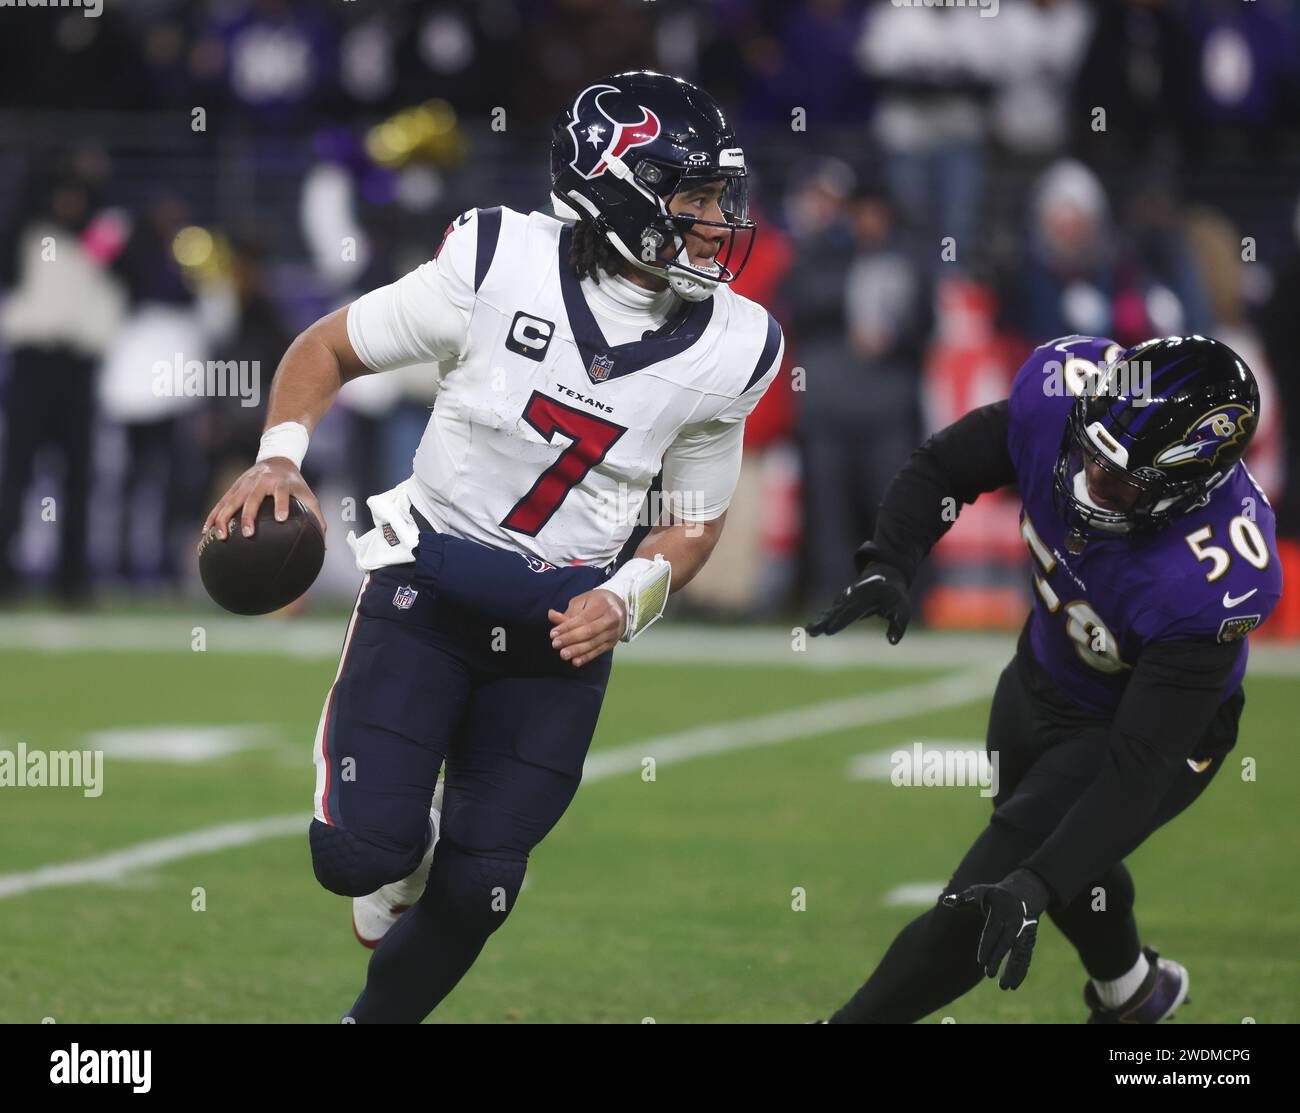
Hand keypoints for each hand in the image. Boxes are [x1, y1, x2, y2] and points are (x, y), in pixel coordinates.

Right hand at [202, 458, 325, 540]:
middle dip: (249, 516)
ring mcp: (244, 485)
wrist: (276, 459)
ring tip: (221, 537)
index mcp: (280, 483)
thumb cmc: (295, 483)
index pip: (281, 493)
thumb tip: (324, 547)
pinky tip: (206, 532)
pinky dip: (212, 516)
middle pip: (252, 498)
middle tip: (248, 534)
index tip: (281, 519)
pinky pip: (220, 503)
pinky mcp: (233, 488)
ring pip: (231, 501)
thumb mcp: (308, 495)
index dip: (281, 504)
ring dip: (224, 518)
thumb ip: (317, 517)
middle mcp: (261, 482)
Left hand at [548, 589, 624, 667]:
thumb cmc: (596, 602)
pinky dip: (587, 657)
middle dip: (571, 639)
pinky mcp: (612, 642)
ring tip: (563, 654)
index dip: (567, 627)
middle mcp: (611, 618)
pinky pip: (599, 651)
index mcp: (602, 604)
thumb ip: (568, 612)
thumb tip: (551, 615)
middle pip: (589, 631)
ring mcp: (613, 632)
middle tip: (555, 645)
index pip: (582, 618)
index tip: (553, 634)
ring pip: (594, 643)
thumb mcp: (583, 601)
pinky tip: (576, 662)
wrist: (620, 607)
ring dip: (577, 650)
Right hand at [806, 562, 909, 641]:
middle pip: (837, 611)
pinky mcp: (844, 602)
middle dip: (824, 622)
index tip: (828, 630)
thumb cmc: (896, 597)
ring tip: (809, 630)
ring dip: (820, 620)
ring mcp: (847, 598)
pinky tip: (813, 627)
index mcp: (867, 598)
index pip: (851, 612)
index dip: (840, 621)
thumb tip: (892, 642)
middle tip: (812, 631)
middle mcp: (853, 597)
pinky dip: (823, 618)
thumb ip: (898, 626)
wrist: (887, 575)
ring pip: (831, 611)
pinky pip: (832, 611)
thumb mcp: (903, 611)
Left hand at [942, 868, 1049, 989]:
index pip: (993, 930)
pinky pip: (1026, 957)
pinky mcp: (1030, 940)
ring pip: (1020, 953)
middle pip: (1007, 942)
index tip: (980, 961)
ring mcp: (1025, 932)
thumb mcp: (980, 891)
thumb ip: (963, 899)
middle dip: (998, 958)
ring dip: (1013, 970)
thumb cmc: (994, 894)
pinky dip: (1021, 972)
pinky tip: (1013, 985)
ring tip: (1003, 987)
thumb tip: (946, 901)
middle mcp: (1016, 921)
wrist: (1025, 892)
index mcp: (1002, 909)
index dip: (987, 946)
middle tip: (988, 974)